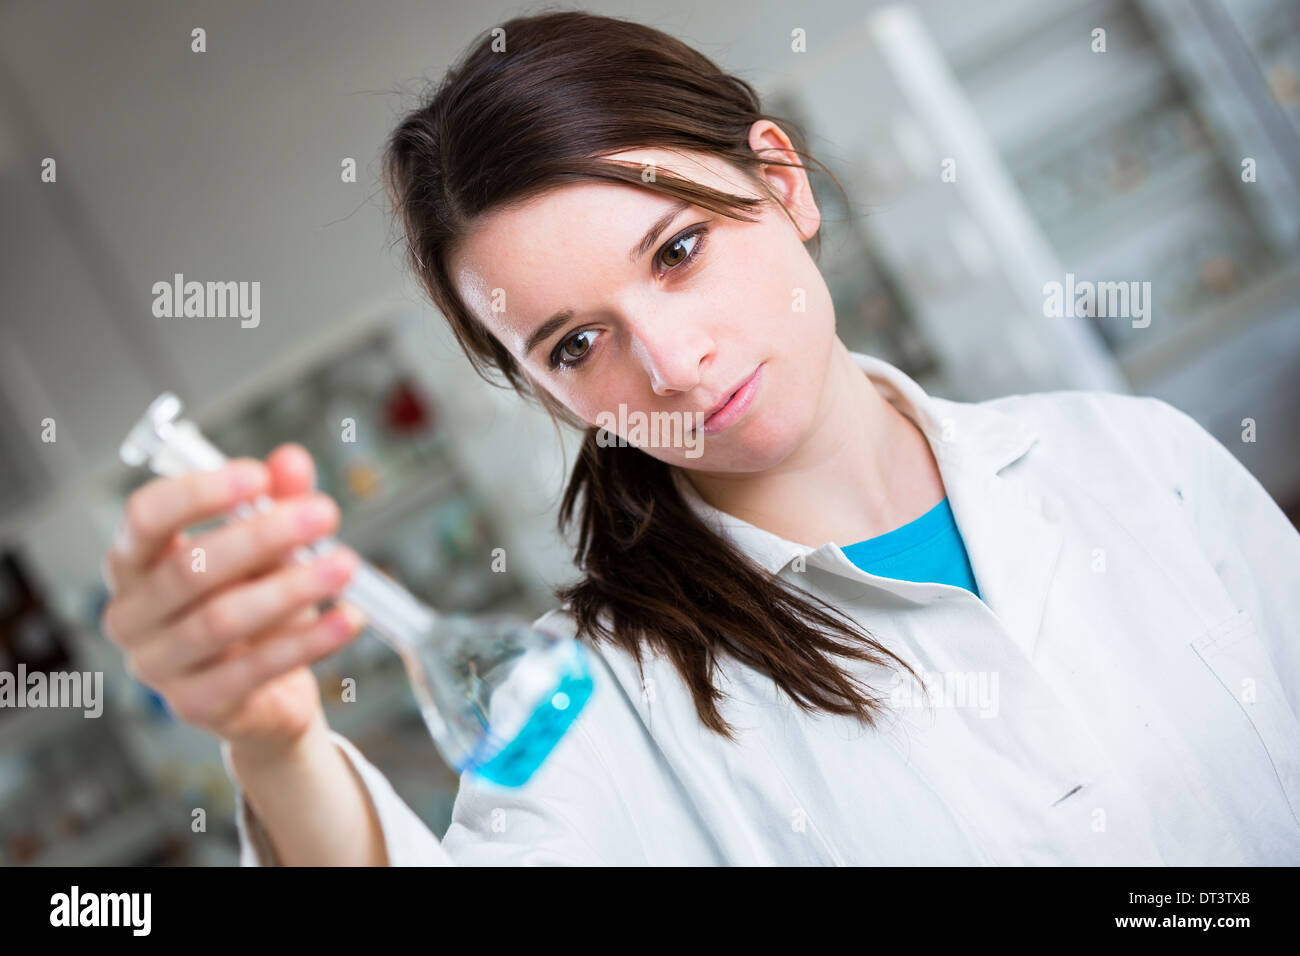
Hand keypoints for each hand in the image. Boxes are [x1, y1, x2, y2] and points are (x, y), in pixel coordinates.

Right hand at [99, 443, 365, 760]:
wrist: (268, 693)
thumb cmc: (255, 606)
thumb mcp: (270, 549)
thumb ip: (278, 501)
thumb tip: (292, 460)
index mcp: (135, 563)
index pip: (145, 517)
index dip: (199, 493)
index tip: (259, 476)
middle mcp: (131, 615)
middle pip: (190, 567)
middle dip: (263, 536)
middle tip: (325, 514)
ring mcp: (158, 666)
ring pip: (223, 619)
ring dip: (293, 588)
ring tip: (346, 565)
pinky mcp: (197, 706)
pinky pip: (256, 669)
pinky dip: (310, 640)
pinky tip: (349, 617)